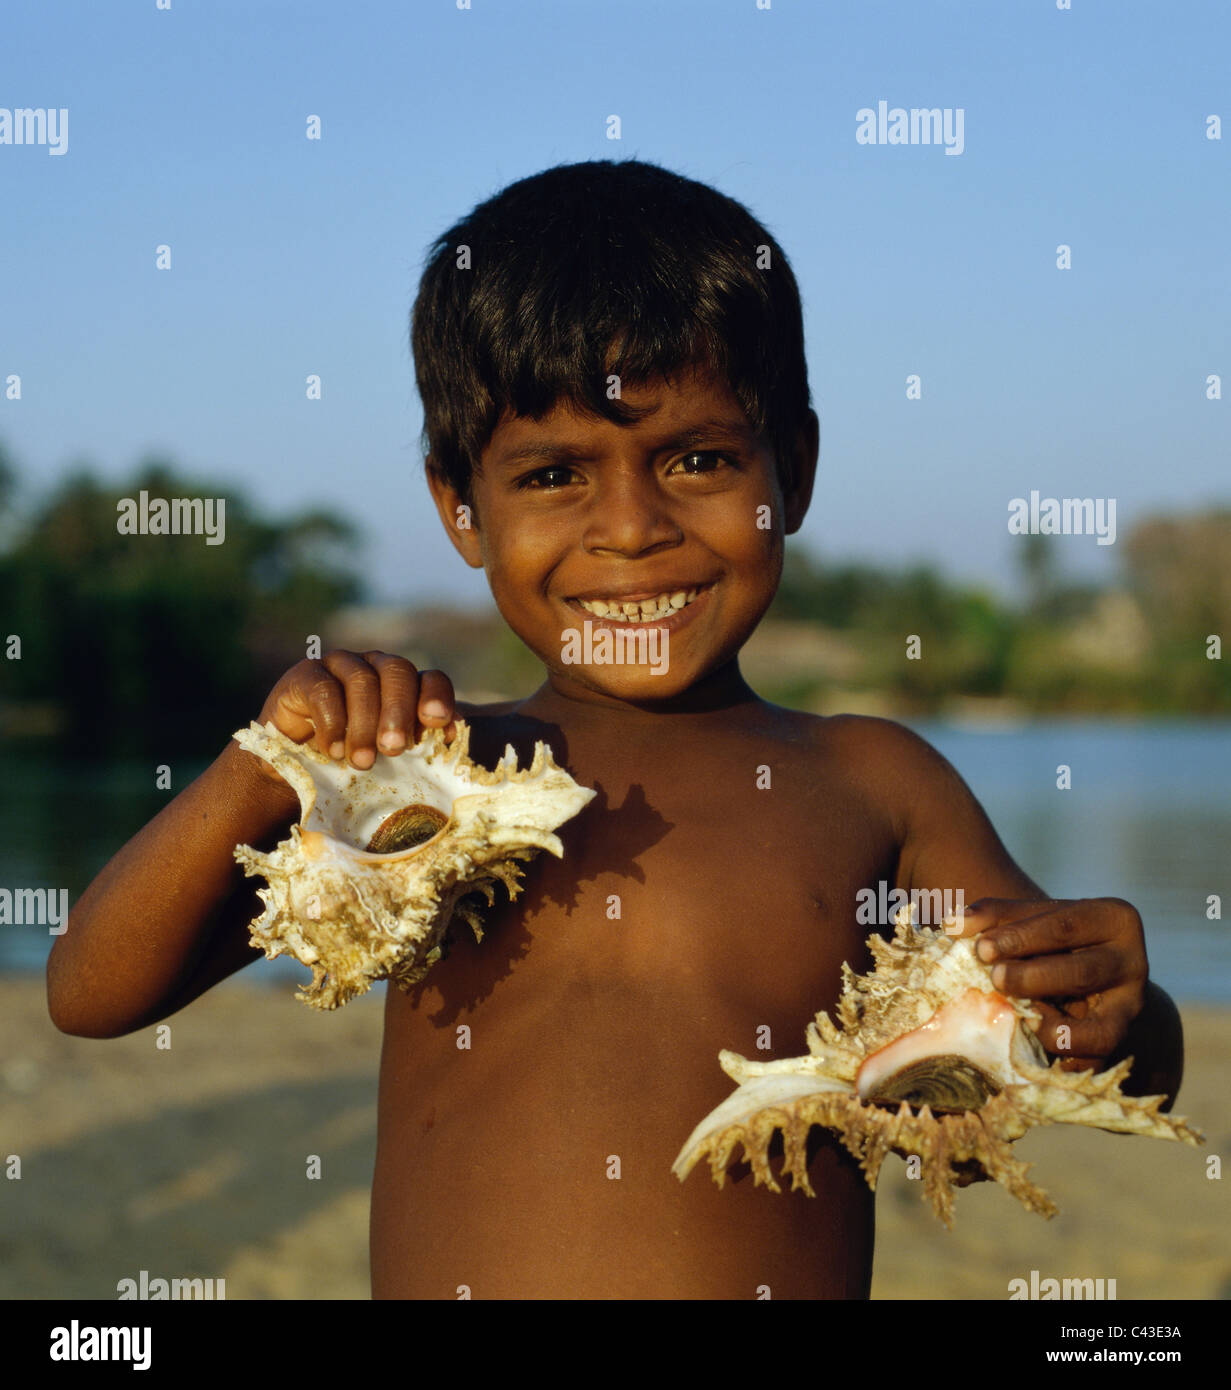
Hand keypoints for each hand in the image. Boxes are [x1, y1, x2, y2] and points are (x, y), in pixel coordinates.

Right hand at [256, 650, 456, 769]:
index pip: (430, 678)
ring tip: (362, 762)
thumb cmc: (354, 757)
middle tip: (394, 749)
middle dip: (399, 712)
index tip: (438, 724)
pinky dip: (332, 724)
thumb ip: (418, 743)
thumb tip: (451, 738)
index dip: (438, 697)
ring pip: (361, 680)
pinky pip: (324, 690)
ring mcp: (340, 665)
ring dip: (364, 724)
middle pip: (397, 672)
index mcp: (404, 684)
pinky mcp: (306, 675)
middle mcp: (375, 666)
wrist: (296, 764)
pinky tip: (334, 751)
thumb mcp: (387, 754)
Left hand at [947, 897, 1148, 1071]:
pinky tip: (1032, 1046)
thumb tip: (954, 925)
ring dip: (1053, 1029)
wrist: (1090, 973)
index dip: (1021, 938)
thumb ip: (992, 917)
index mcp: (1112, 918)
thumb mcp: (1027, 919)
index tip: (982, 948)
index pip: (1064, 926)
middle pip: (1082, 973)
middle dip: (1033, 979)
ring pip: (1101, 1028)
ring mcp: (1130, 1007)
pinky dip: (1063, 1059)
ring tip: (1020, 1017)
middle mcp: (1131, 962)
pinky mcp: (1120, 1041)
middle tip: (995, 979)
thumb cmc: (1050, 938)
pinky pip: (1095, 1061)